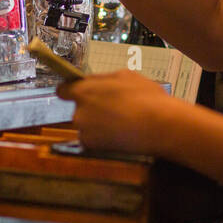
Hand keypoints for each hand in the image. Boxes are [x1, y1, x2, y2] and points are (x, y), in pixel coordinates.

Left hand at [55, 70, 174, 155]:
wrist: (159, 126)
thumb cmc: (146, 98)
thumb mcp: (125, 76)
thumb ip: (103, 79)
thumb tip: (96, 82)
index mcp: (84, 90)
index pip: (63, 90)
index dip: (70, 91)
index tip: (77, 94)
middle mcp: (79, 110)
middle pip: (79, 109)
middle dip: (92, 109)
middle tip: (113, 109)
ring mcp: (84, 130)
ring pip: (87, 125)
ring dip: (98, 125)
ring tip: (121, 123)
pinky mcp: (92, 145)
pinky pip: (93, 140)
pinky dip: (103, 139)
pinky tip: (120, 135)